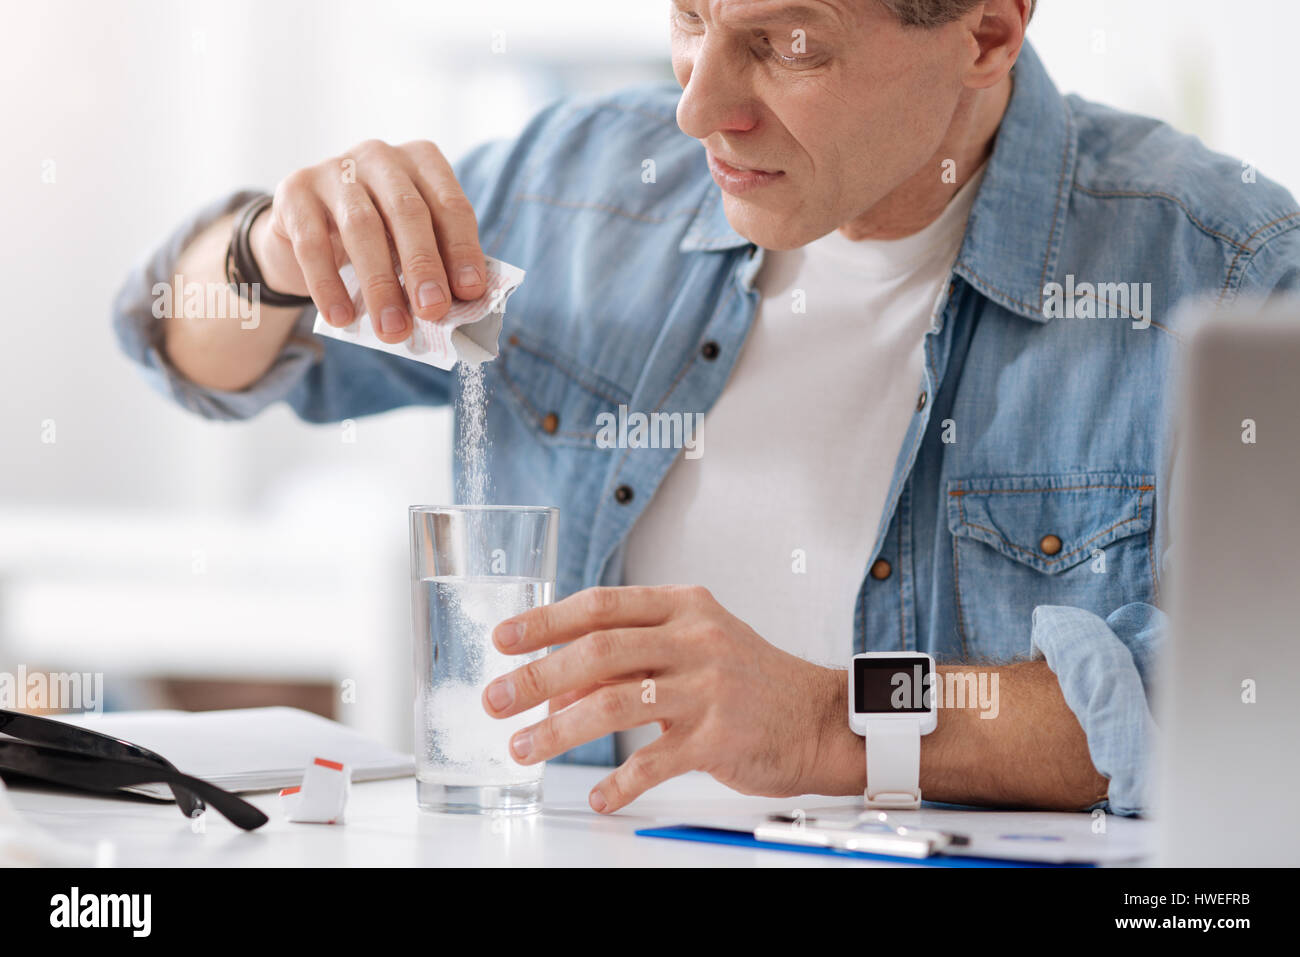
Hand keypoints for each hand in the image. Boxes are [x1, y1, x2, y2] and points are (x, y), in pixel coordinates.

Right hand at [249, 139, 486, 342]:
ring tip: (392, 328)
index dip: (462, 249)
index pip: (450, 204)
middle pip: (406, 211)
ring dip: (380, 284)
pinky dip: (328, 285)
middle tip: (433, 311)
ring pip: (361, 226)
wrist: (310, 230)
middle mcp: (380, 156)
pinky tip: (342, 318)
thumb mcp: (413, 243)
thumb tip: (462, 303)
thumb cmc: (380, 238)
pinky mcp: (294, 191)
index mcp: (422, 161)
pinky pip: (311, 242)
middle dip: (423, 266)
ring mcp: (334, 169)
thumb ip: (438, 263)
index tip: (470, 292)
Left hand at [481, 585, 847, 812]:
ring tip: (524, 748)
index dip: (546, 620)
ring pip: (614, 706)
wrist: (820, 719)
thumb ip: (630, 661)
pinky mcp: (719, 738)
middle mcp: (695, 640)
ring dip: (559, 730)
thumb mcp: (693, 649)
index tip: (504, 637)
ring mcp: (708, 688)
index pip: (601, 605)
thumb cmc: (749, 681)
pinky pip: (653, 762)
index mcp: (684, 608)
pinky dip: (619, 783)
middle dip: (536, 677)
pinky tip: (600, 796)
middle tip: (496, 698)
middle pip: (598, 652)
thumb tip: (559, 688)